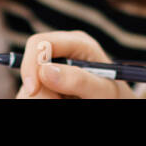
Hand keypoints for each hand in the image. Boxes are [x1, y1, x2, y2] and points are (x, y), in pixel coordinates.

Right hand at [16, 30, 134, 98]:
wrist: (116, 103)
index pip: (40, 42)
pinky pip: (34, 96)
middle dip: (39, 88)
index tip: (33, 90)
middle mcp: (61, 53)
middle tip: (59, 101)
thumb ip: (78, 80)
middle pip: (31, 66)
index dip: (31, 64)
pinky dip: (46, 100)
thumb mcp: (103, 89)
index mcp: (76, 43)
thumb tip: (45, 71)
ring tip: (69, 101)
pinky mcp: (45, 85)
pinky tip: (62, 101)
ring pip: (29, 86)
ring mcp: (51, 70)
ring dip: (45, 98)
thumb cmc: (115, 96)